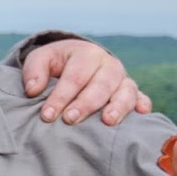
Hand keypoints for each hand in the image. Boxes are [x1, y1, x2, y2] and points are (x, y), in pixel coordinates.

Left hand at [23, 39, 153, 126]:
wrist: (78, 61)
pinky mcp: (132, 92)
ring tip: (107, 122)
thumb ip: (34, 71)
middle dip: (85, 103)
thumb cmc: (57, 64)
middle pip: (100, 85)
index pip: (74, 77)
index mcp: (87, 54)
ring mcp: (122, 79)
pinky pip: (141, 97)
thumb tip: (33, 90)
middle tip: (70, 119)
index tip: (47, 115)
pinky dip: (143, 104)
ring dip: (118, 106)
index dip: (61, 96)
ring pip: (125, 91)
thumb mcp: (41, 60)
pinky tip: (141, 114)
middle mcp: (109, 65)